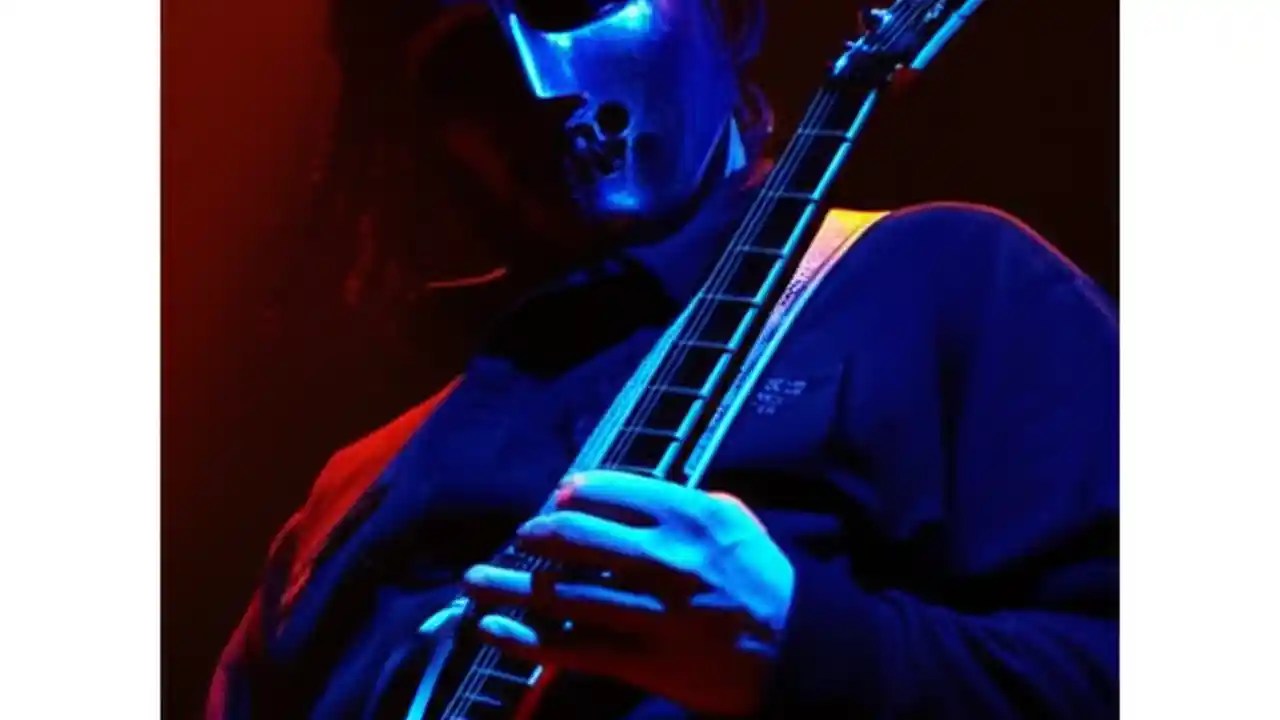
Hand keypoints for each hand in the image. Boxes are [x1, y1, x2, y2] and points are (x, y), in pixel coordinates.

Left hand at [462, 470, 794, 716]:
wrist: (803, 653)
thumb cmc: (768, 582)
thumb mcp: (740, 524)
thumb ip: (689, 500)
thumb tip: (630, 492)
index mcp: (691, 517)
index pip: (614, 491)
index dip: (575, 493)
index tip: (557, 497)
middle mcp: (666, 559)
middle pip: (576, 539)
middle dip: (535, 536)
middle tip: (518, 536)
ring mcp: (651, 613)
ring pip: (561, 594)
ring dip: (508, 585)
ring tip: (473, 580)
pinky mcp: (642, 662)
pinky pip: (570, 647)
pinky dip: (524, 638)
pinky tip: (491, 629)